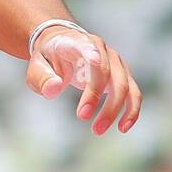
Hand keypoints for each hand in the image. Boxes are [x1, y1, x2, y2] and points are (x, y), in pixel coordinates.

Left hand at [26, 26, 141, 135]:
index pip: (87, 45)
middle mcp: (102, 49)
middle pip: (107, 72)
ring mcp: (116, 62)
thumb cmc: (49, 58)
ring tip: (97, 130)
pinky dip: (131, 111)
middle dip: (95, 96)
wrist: (62, 47)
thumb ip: (42, 77)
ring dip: (113, 110)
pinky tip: (122, 127)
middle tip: (80, 117)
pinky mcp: (124, 76)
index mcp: (78, 41)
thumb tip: (54, 89)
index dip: (92, 52)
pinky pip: (134, 94)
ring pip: (124, 86)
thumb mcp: (37, 65)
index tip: (93, 60)